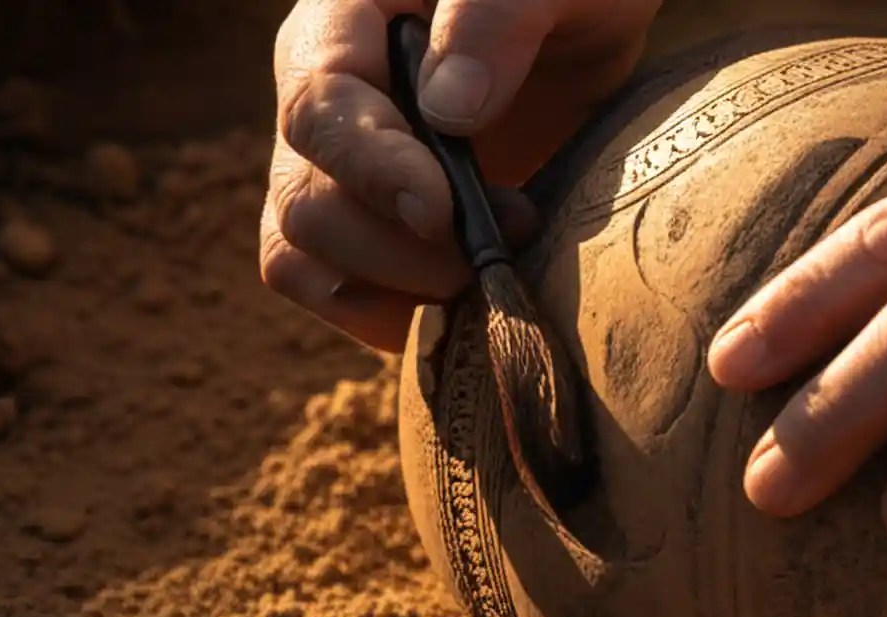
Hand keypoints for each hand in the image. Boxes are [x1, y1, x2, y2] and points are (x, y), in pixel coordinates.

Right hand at [260, 0, 660, 350]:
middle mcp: (323, 108)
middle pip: (303, 205)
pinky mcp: (371, 231)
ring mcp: (340, 176)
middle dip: (398, 251)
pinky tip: (471, 302)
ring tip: (488, 274)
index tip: (440, 213)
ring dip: (396, 292)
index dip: (371, 171)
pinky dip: (398, 317)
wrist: (582, 32)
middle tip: (501, 246)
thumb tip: (449, 110)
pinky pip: (342, 295)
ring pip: (305, 262)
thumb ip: (495, 16)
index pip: (317, 110)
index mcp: (343, 26)